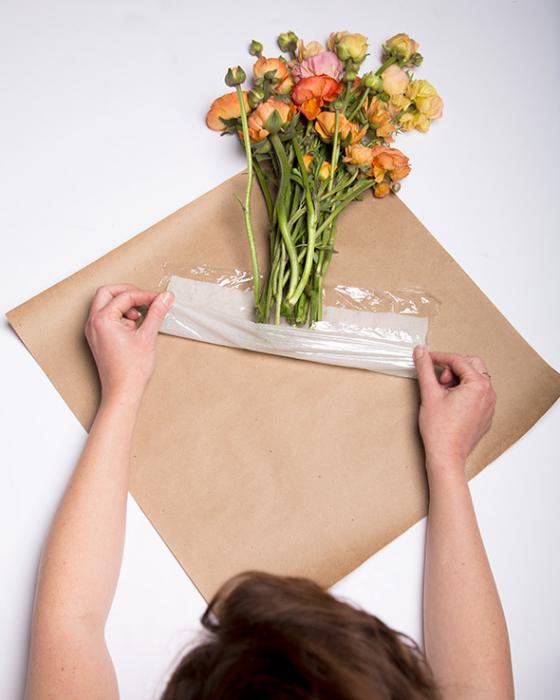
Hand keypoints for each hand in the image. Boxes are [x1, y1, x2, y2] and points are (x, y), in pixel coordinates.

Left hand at [85, 284, 173, 402]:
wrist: (122, 391)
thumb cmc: (131, 370)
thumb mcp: (147, 336)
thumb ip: (156, 313)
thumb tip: (165, 297)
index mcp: (103, 320)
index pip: (125, 297)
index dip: (145, 296)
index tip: (160, 300)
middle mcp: (93, 323)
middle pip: (107, 293)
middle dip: (128, 293)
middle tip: (145, 299)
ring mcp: (93, 331)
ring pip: (105, 304)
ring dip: (123, 304)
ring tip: (140, 316)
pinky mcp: (97, 338)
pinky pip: (106, 317)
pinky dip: (120, 315)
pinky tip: (133, 326)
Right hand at [413, 347, 496, 475]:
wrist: (447, 455)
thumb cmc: (439, 429)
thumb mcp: (429, 393)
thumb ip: (425, 368)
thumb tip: (421, 352)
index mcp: (478, 385)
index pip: (458, 360)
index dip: (440, 357)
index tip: (427, 359)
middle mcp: (489, 393)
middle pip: (472, 366)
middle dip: (453, 368)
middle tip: (439, 381)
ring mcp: (490, 405)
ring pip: (475, 380)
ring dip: (459, 380)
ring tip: (444, 394)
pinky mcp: (486, 415)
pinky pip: (478, 394)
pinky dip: (465, 392)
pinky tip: (451, 404)